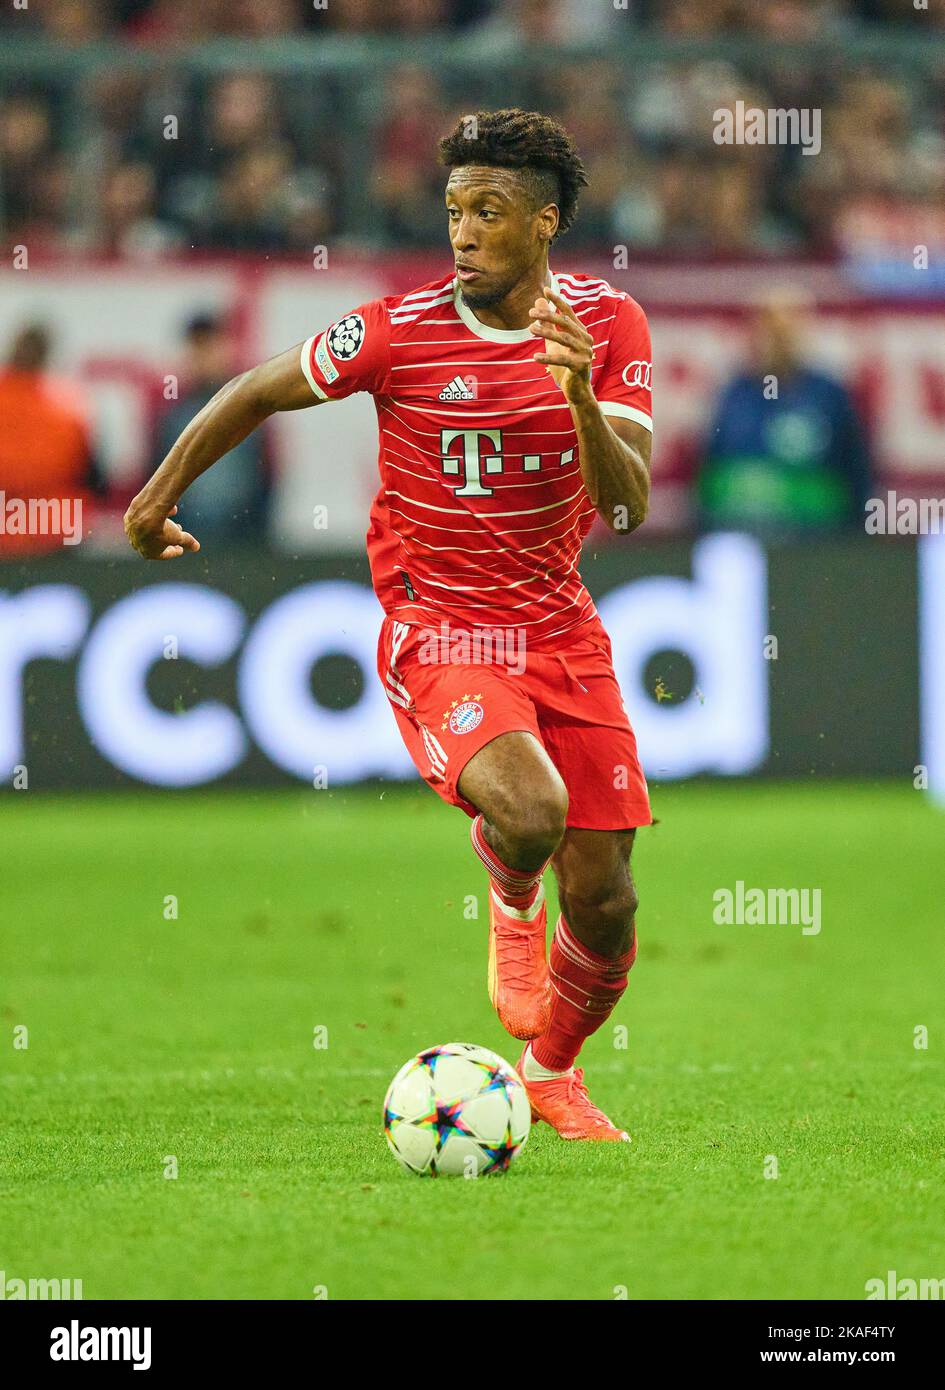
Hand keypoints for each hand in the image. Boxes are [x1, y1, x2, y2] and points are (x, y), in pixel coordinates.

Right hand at [124, 501, 199, 560]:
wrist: (147, 513)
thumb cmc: (163, 529)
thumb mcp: (179, 537)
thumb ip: (187, 542)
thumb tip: (196, 548)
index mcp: (147, 553)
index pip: (162, 555)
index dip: (173, 551)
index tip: (181, 548)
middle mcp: (136, 544)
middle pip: (154, 542)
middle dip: (168, 538)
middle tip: (178, 534)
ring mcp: (131, 531)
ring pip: (148, 529)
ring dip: (162, 526)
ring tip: (173, 521)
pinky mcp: (129, 517)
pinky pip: (143, 517)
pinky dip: (154, 515)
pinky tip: (169, 510)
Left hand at [528, 287, 593, 401]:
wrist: (577, 390)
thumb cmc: (565, 365)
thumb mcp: (553, 343)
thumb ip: (547, 324)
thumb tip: (539, 302)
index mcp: (581, 332)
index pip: (568, 313)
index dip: (557, 301)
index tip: (545, 290)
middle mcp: (585, 339)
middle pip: (565, 323)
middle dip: (548, 315)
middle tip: (531, 312)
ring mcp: (585, 352)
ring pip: (564, 338)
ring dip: (546, 332)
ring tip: (530, 328)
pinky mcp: (580, 366)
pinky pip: (562, 359)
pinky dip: (548, 358)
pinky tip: (535, 357)